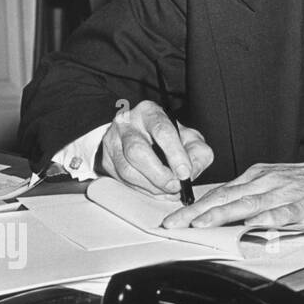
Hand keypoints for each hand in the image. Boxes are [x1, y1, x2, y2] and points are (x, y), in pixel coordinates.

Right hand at [99, 100, 213, 195]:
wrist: (143, 135)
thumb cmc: (170, 137)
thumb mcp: (189, 139)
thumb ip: (197, 154)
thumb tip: (190, 174)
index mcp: (150, 112)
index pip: (161, 130)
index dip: (175, 154)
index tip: (185, 173)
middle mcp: (127, 124)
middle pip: (137, 151)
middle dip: (159, 174)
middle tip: (175, 186)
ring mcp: (112, 142)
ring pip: (127, 169)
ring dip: (150, 186)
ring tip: (168, 191)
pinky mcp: (106, 160)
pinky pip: (122, 181)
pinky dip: (142, 190)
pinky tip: (156, 191)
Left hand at [161, 158, 303, 228]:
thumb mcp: (278, 182)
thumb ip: (253, 196)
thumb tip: (224, 213)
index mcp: (260, 176)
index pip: (221, 192)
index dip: (195, 205)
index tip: (173, 218)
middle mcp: (268, 181)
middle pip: (226, 197)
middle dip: (197, 211)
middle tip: (174, 224)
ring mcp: (286, 193)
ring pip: (248, 204)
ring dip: (221, 215)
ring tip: (201, 225)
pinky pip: (283, 213)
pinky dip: (266, 219)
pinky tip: (252, 226)